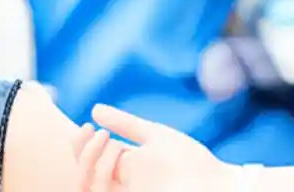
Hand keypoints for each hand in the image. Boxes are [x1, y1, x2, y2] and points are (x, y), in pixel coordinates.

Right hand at [73, 105, 230, 191]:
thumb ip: (126, 125)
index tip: (86, 124)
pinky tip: (114, 153)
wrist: (213, 184)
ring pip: (85, 186)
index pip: (90, 161)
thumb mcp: (155, 137)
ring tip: (106, 137)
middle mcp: (119, 185)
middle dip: (80, 152)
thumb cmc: (188, 161)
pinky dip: (99, 174)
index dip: (81, 145)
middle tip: (90, 130)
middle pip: (83, 174)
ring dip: (89, 160)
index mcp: (124, 170)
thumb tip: (94, 109)